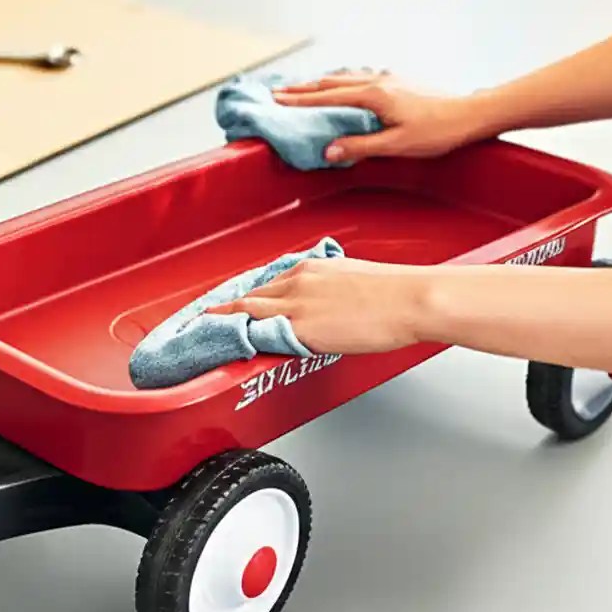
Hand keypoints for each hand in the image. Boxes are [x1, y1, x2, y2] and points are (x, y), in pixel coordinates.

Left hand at [205, 257, 429, 354]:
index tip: (234, 302)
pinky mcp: (300, 328)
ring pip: (247, 310)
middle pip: (250, 295)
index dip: (248, 295)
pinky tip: (223, 344)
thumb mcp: (354, 280)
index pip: (269, 282)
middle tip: (206, 317)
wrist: (409, 299)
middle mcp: (297, 281)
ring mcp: (296, 304)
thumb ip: (331, 290)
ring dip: (223, 320)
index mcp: (311, 268)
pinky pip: (259, 333)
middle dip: (226, 307)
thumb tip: (328, 304)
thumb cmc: (393, 293)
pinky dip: (238, 336)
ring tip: (202, 330)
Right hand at [273, 71, 492, 161]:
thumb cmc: (437, 132)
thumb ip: (359, 146)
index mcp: (373, 96)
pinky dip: (341, 82)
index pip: (328, 98)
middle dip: (303, 89)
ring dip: (321, 84)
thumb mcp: (395, 145)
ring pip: (345, 78)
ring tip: (303, 89)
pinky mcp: (398, 83)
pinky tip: (342, 87)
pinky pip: (360, 79)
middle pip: (332, 83)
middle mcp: (378, 82)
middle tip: (279, 92)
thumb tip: (328, 150)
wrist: (470, 115)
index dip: (300, 101)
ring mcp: (388, 80)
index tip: (278, 101)